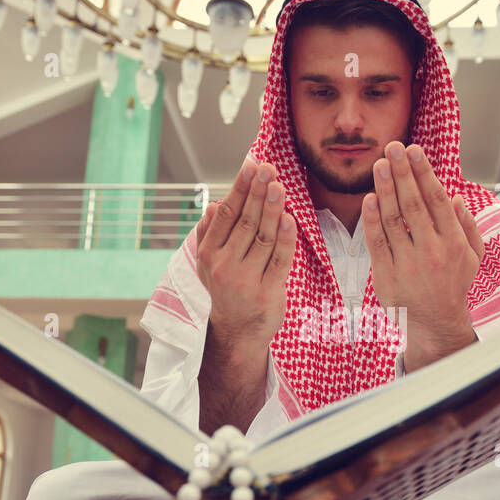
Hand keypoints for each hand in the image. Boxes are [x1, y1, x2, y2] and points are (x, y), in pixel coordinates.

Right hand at [195, 159, 296, 352]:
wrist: (237, 332)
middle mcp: (225, 265)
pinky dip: (285, 239)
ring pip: (263, 238)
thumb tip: (212, 205)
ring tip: (280, 187)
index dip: (240, 189)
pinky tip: (290, 219)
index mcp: (210, 253)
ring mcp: (246, 280)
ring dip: (273, 210)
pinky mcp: (268, 292)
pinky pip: (280, 260)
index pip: (226, 214)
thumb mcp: (208, 263)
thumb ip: (209, 234)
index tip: (251, 167)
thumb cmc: (226, 290)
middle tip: (269, 169)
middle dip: (258, 193)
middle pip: (245, 222)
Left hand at [362, 141, 484, 370]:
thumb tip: (456, 196)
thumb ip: (467, 226)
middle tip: (393, 147)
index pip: (437, 201)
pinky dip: (372, 220)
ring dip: (385, 189)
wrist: (436, 324)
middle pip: (414, 205)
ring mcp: (408, 265)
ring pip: (394, 220)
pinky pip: (377, 243)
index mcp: (454, 243)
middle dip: (403, 172)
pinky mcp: (387, 277)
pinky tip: (370, 198)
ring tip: (379, 165)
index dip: (425, 173)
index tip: (415, 150)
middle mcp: (432, 252)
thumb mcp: (472, 256)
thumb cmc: (453, 283)